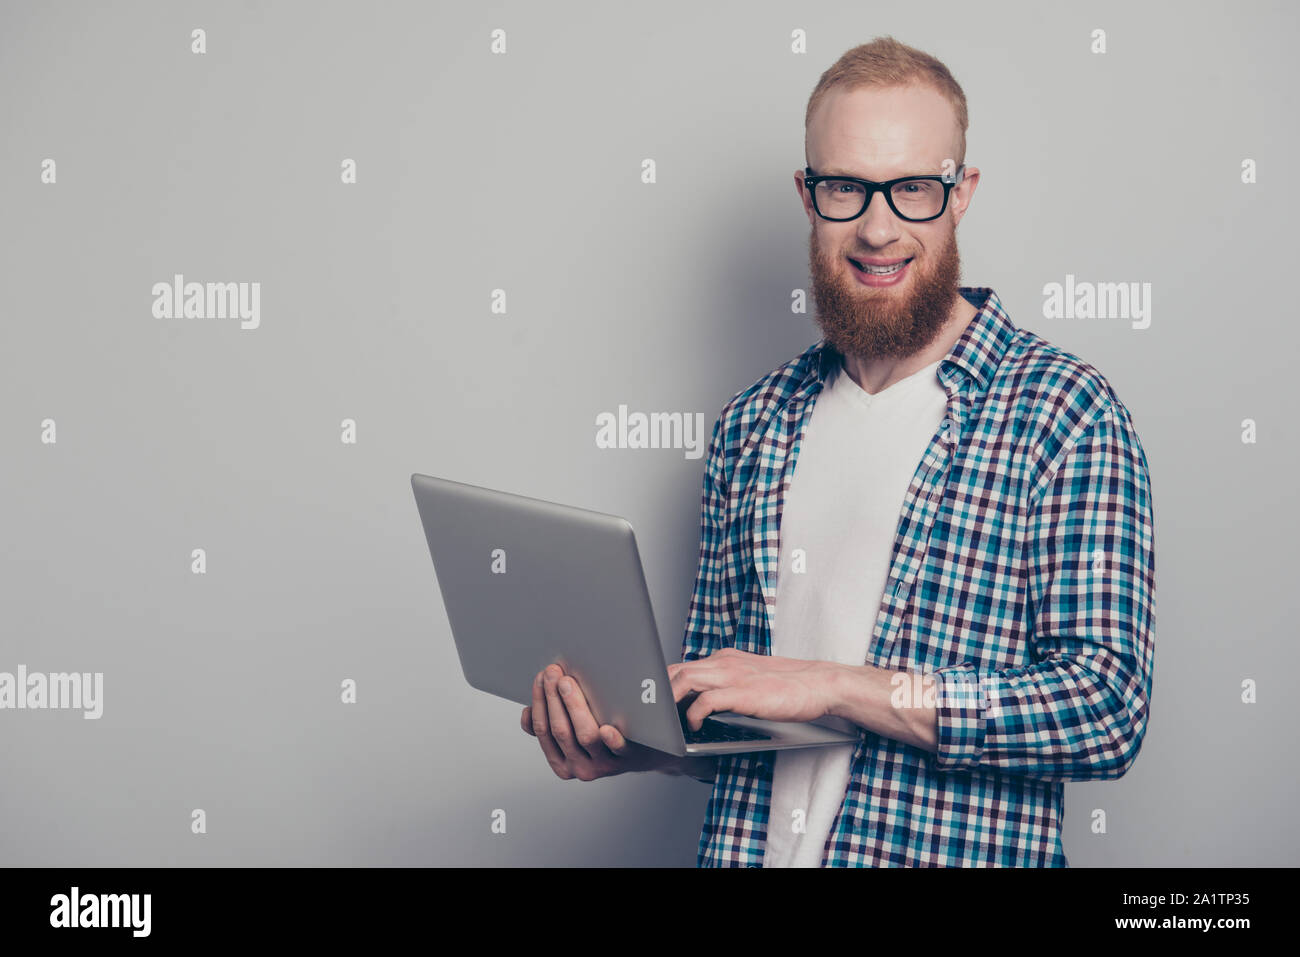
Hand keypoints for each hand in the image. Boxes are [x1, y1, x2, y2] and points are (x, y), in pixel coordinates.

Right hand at [521, 664, 669, 780]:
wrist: (648, 751)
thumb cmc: (605, 735)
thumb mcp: (573, 733)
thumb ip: (551, 726)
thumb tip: (526, 714)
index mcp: (563, 762)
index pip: (543, 730)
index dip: (539, 702)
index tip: (540, 677)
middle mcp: (581, 767)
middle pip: (561, 730)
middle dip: (553, 698)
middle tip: (553, 672)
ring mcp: (605, 764)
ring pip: (585, 735)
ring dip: (574, 705)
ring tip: (569, 681)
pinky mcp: (630, 757)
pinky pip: (619, 749)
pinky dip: (612, 739)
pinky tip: (607, 728)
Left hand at [667, 648, 840, 729]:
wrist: (820, 683)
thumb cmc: (789, 686)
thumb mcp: (750, 678)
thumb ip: (726, 683)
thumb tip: (702, 700)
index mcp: (725, 659)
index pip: (681, 665)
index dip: (662, 684)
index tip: (655, 705)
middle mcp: (724, 662)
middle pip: (674, 670)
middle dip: (658, 693)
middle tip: (653, 715)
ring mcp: (733, 675)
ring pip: (684, 680)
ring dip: (670, 702)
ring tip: (667, 721)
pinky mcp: (743, 692)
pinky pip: (706, 701)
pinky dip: (693, 715)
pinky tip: (695, 727)